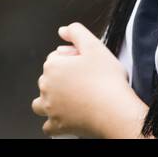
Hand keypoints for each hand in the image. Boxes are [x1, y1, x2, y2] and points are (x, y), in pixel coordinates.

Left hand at [31, 22, 130, 137]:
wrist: (116, 111)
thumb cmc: (107, 81)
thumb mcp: (95, 46)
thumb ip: (76, 32)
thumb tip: (63, 30)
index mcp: (53, 67)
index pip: (54, 58)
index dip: (70, 59)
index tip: (84, 64)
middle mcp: (47, 87)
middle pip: (48, 79)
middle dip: (61, 78)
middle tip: (83, 80)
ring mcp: (51, 108)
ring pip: (41, 103)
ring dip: (50, 101)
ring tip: (69, 99)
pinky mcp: (58, 125)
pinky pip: (48, 125)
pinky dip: (55, 122)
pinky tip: (66, 118)